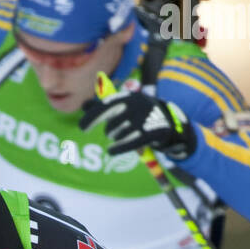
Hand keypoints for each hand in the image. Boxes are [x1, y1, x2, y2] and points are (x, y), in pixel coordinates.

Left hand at [78, 89, 196, 159]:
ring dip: (118, 138)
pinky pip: (129, 143)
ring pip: (119, 136)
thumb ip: (104, 106)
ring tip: (126, 135)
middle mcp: (136, 105)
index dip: (92, 117)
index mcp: (128, 97)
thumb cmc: (138, 113)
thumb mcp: (124, 105)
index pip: (106, 106)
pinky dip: (118, 148)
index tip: (82, 128)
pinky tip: (110, 151)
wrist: (167, 120)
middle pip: (111, 125)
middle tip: (114, 132)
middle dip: (110, 131)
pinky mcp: (150, 132)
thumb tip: (83, 105)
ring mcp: (144, 119)